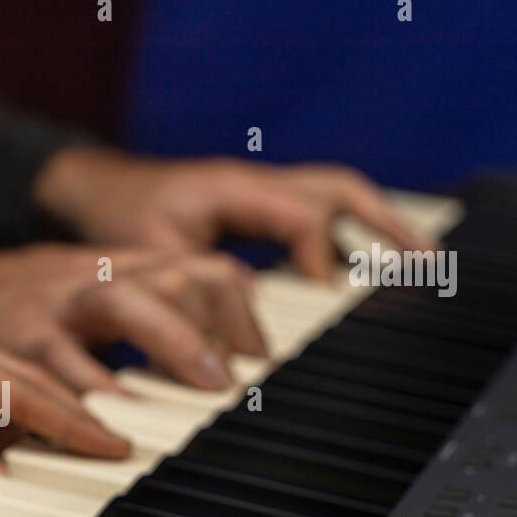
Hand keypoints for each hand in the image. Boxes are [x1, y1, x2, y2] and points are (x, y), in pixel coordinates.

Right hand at [0, 244, 265, 392]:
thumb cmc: (48, 302)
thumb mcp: (109, 288)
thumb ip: (164, 303)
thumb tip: (240, 330)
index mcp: (131, 267)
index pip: (203, 270)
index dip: (242, 312)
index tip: (263, 363)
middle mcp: (101, 276)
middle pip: (170, 278)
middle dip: (206, 331)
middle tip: (230, 385)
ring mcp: (60, 302)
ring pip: (123, 304)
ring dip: (169, 344)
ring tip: (200, 391)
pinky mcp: (19, 338)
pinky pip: (60, 366)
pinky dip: (91, 401)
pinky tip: (113, 433)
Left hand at [34, 148, 435, 279]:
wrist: (90, 190)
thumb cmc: (116, 218)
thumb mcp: (149, 258)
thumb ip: (191, 290)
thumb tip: (236, 335)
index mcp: (232, 187)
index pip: (301, 216)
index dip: (321, 258)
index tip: (332, 300)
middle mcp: (254, 181)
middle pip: (339, 191)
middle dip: (386, 225)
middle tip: (426, 265)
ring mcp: (258, 189)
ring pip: (335, 194)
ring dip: (378, 224)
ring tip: (419, 264)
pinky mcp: (257, 205)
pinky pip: (316, 209)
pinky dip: (348, 231)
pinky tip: (367, 265)